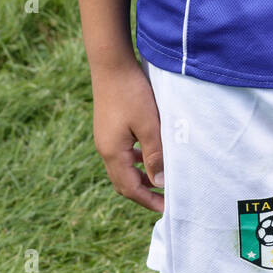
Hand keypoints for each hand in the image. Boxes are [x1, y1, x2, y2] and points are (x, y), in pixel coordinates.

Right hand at [90, 58, 164, 211]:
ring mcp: (105, 137)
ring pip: (123, 168)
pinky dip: (137, 161)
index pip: (130, 189)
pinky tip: (150, 155)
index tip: (167, 209)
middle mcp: (105, 148)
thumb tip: (159, 183)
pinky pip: (123, 153)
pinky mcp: (109, 127)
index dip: (149, 201)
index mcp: (112, 152)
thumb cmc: (132, 92)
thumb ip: (155, 154)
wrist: (111, 64)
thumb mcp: (149, 124)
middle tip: (165, 200)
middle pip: (123, 182)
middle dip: (144, 194)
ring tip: (161, 181)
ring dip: (141, 178)